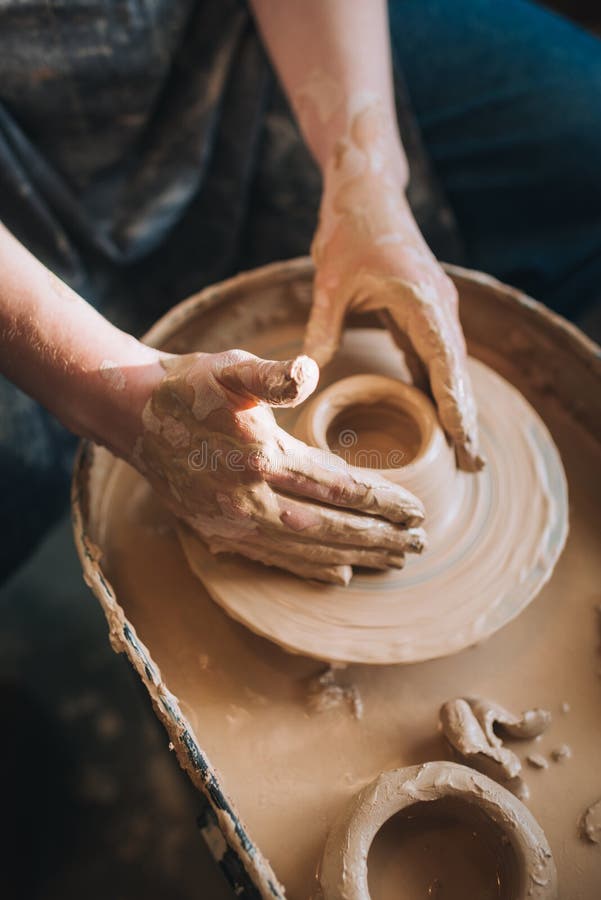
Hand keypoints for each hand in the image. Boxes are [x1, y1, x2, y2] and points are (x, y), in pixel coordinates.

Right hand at [132, 349, 424, 583]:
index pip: (336, 485)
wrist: (133, 413)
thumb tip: (307, 372)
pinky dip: (309, 568)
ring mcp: (230, 522)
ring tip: (393, 562)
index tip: (417, 510)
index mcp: (259, 455)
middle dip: (378, 537)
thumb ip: (272, 374)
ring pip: (304, 547)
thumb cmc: (190, 385)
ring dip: (353, 556)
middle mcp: (247, 498)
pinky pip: (272, 557)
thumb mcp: (232, 367)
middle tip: (420, 545)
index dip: (380, 500)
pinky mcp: (217, 532)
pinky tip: (339, 573)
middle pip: (328, 525)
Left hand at [306, 114, 482, 471]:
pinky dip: (441, 386)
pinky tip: (439, 414)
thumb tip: (305, 376)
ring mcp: (436, 309)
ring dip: (458, 406)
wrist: (366, 189)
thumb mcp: (330, 284)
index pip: (444, 362)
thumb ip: (322, 331)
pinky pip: (436, 356)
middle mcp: (438, 307)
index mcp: (421, 300)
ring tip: (464, 451)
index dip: (455, 404)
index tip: (464, 440)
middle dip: (466, 418)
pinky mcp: (424, 310)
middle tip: (474, 465)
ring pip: (451, 367)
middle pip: (457, 372)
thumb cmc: (349, 230)